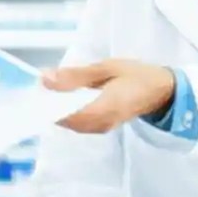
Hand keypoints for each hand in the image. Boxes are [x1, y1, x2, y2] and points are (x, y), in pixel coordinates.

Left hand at [43, 59, 175, 133]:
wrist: (161, 90)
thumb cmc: (136, 75)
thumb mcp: (106, 68)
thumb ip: (75, 75)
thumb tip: (45, 79)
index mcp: (103, 108)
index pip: (64, 114)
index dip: (46, 104)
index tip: (36, 89)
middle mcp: (100, 124)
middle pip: (64, 121)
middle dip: (50, 105)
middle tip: (43, 84)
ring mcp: (101, 128)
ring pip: (70, 124)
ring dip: (58, 108)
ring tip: (52, 89)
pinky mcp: (101, 128)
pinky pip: (78, 123)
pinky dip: (68, 112)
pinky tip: (66, 98)